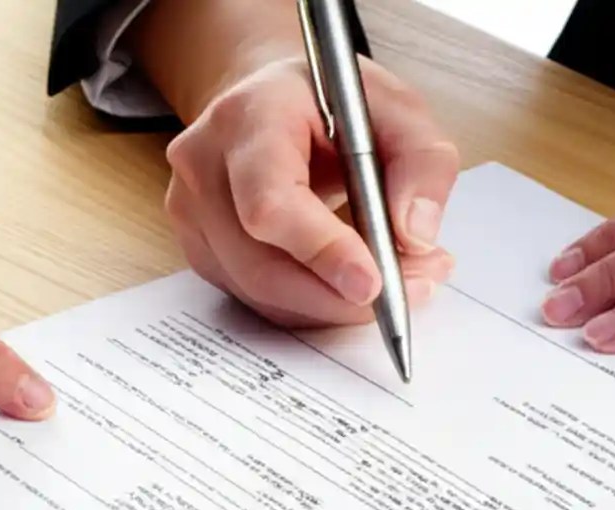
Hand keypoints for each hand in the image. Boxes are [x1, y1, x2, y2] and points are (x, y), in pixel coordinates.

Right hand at [162, 56, 458, 327]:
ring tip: (398, 281)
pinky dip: (311, 303)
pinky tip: (349, 281)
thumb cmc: (330, 103)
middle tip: (412, 291)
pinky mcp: (198, 248)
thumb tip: (414, 237)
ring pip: (261, 292)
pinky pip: (256, 299)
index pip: (270, 200)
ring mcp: (191, 211)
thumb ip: (422, 164)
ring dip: (334, 304)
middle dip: (340, 294)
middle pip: (261, 264)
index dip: (320, 249)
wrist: (271, 101)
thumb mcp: (398, 109)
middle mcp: (205, 164)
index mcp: (249, 116)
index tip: (374, 284)